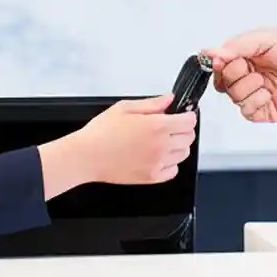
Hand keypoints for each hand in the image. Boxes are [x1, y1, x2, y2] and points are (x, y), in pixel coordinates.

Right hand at [68, 95, 196, 184]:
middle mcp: (161, 145)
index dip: (187, 116)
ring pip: (184, 154)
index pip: (190, 121)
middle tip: (170, 127)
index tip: (181, 115)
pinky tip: (157, 156)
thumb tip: (169, 99)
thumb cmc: (101, 133)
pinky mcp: (152, 177)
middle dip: (183, 129)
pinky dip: (170, 164)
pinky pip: (173, 171)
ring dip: (177, 146)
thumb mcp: (125, 108)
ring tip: (161, 141)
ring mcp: (158, 163)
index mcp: (157, 126)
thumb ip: (152, 103)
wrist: (86, 157)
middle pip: (189, 137)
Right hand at [202, 27, 276, 122]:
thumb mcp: (266, 38)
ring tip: (263, 80)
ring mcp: (256, 93)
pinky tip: (267, 93)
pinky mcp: (265, 110)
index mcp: (246, 54)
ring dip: (245, 87)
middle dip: (233, 74)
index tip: (220, 60)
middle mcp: (249, 74)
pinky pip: (247, 111)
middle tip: (248, 66)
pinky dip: (254, 101)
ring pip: (233, 97)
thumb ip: (237, 46)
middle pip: (222, 81)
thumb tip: (211, 53)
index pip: (218, 62)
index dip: (216, 63)